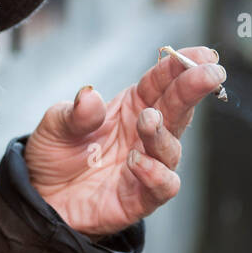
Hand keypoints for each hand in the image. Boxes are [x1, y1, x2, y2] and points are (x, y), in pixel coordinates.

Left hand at [23, 46, 225, 237]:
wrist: (41, 199)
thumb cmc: (56, 156)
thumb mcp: (55, 126)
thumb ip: (74, 113)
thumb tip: (90, 96)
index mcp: (130, 107)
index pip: (161, 82)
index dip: (181, 66)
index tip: (203, 53)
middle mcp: (145, 135)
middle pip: (177, 109)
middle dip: (194, 89)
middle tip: (209, 74)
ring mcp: (147, 166)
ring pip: (171, 148)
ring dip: (163, 132)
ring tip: (148, 119)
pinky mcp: (140, 198)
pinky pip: (163, 187)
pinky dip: (156, 174)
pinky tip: (137, 162)